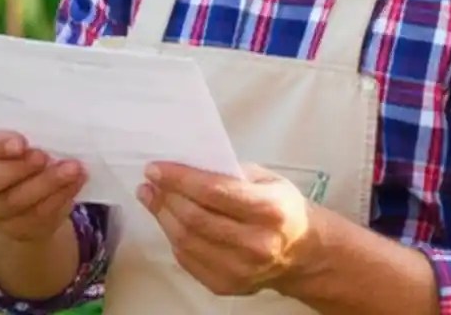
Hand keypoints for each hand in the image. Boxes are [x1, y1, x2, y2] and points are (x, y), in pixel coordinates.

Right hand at [0, 128, 87, 243]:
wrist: (25, 190)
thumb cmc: (22, 151)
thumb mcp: (19, 137)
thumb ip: (28, 132)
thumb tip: (54, 128)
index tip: (21, 143)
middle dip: (19, 168)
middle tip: (44, 157)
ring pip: (16, 202)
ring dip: (48, 184)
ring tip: (73, 168)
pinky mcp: (15, 229)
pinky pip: (37, 216)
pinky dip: (59, 198)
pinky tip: (75, 183)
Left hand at [137, 162, 314, 296]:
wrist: (301, 253)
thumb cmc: (281, 208)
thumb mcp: (266, 179)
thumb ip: (229, 172)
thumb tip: (184, 165)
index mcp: (269, 210)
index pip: (214, 192)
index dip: (179, 179)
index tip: (155, 168)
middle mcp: (257, 244)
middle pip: (196, 218)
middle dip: (166, 196)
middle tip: (149, 181)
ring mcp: (241, 270)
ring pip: (186, 240)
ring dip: (162, 215)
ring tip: (150, 197)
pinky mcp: (226, 285)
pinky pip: (187, 259)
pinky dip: (172, 236)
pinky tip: (168, 219)